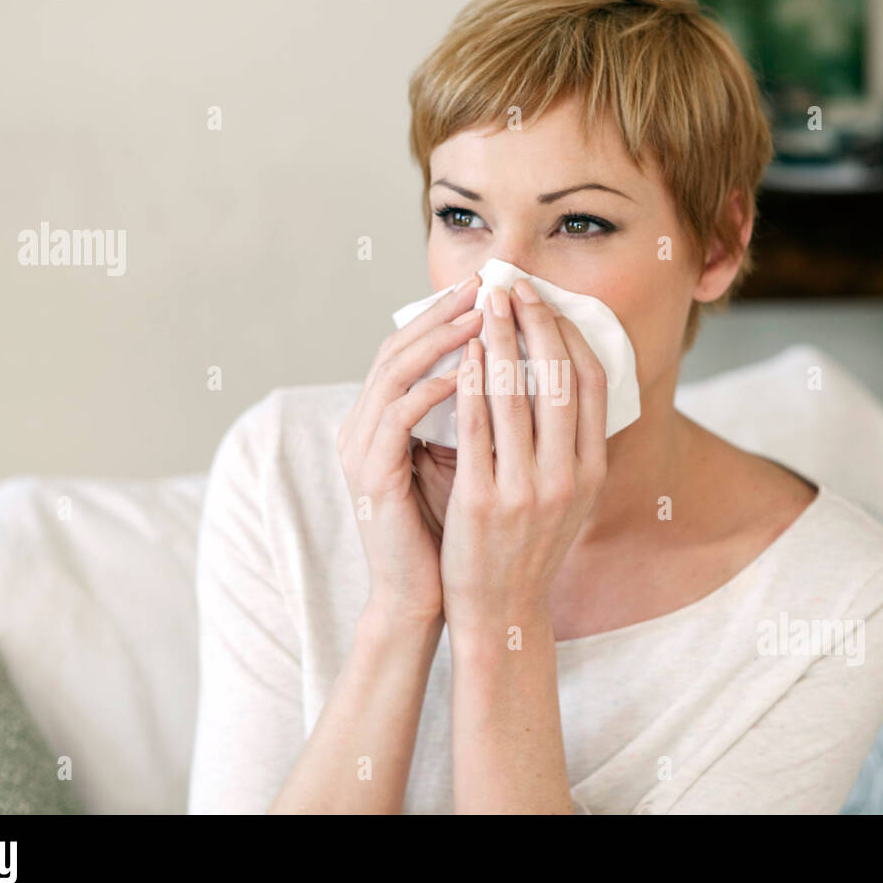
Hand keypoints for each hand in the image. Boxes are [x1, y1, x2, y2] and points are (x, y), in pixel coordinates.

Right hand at [337, 273, 481, 623]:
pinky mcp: (370, 477)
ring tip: (483, 317)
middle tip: (486, 286)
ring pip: (394, 372)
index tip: (492, 290)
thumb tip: (521, 370)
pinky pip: (397, 417)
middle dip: (444, 314)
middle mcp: (362, 426)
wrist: (425, 596)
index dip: (447, 315)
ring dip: (440, 340)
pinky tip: (470, 372)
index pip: (411, 348)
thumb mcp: (465, 461)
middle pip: (397, 346)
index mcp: (382, 420)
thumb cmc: (452, 530)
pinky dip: (432, 389)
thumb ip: (475, 418)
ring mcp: (360, 450)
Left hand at [438, 279, 607, 636]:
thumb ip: (569, 443)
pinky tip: (464, 355)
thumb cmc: (528, 545)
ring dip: (501, 340)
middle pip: (556, 379)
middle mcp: (567, 477)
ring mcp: (526, 490)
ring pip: (517, 396)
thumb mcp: (567, 496)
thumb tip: (563, 373)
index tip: (546, 301)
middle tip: (513, 286)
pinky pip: (477, 428)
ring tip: (484, 305)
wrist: (501, 610)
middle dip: (534, 324)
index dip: (569, 335)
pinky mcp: (483, 501)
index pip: (591, 384)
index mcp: (592, 471)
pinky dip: (472, 384)